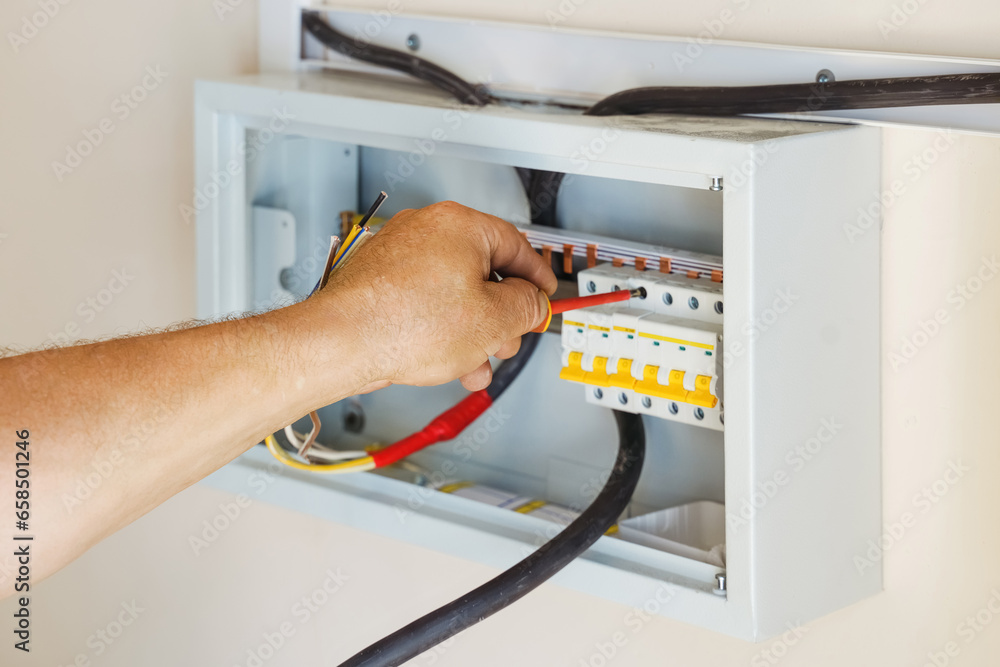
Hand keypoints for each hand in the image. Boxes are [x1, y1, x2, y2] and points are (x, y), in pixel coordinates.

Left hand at [317, 201, 556, 391]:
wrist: (340, 343)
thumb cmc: (402, 323)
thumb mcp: (492, 321)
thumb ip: (526, 307)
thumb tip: (532, 303)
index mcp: (459, 225)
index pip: (516, 245)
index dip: (536, 278)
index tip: (543, 298)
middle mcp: (427, 230)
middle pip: (484, 271)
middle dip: (501, 314)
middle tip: (506, 339)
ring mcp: (399, 254)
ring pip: (454, 292)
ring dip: (472, 331)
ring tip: (475, 363)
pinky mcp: (379, 280)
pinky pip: (425, 301)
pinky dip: (441, 328)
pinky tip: (447, 360)